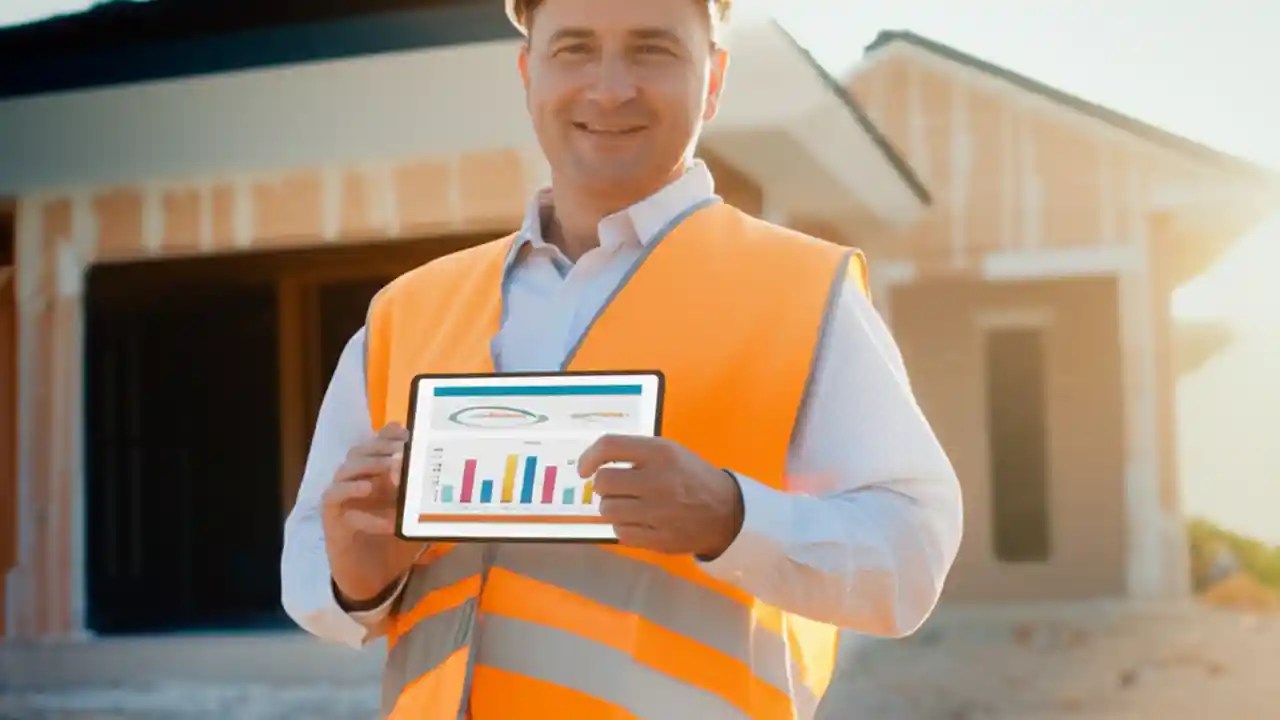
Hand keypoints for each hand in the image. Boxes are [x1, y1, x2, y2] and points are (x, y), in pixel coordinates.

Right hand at [322, 422, 423, 608]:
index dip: (389, 435)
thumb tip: (454, 483)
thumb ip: (424, 500)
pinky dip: (355, 496)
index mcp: (375, 476)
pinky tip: (373, 495)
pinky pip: (336, 499)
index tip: (409, 434)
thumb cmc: (394, 545)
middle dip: (382, 449)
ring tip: (393, 473)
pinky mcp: (330, 518)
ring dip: (369, 467)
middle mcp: (355, 481)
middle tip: (403, 453)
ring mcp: (340, 498)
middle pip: (360, 451)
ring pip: (345, 470)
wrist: (372, 579)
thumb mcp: (415, 519)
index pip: (377, 444)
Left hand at [578, 435, 743, 557]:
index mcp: (660, 452)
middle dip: (604, 488)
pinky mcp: (658, 539)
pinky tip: (639, 522)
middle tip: (617, 490)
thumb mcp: (671, 452)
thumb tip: (594, 464)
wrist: (727, 512)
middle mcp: (658, 479)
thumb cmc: (691, 477)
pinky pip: (620, 533)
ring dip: (612, 508)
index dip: (589, 457)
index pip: (609, 446)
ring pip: (608, 510)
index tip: (584, 469)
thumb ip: (636, 454)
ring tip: (630, 506)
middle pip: (603, 482)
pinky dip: (624, 528)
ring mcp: (658, 512)